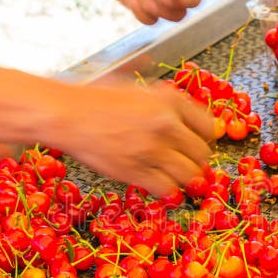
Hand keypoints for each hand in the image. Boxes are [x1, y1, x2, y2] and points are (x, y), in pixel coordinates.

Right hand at [51, 82, 213, 196]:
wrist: (67, 115)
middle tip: (184, 161)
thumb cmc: (96, 99)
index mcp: (169, 100)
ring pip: (189, 175)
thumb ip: (165, 101)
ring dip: (184, 178)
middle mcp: (166, 125)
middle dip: (196, 160)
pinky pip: (167, 189)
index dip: (205, 137)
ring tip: (174, 174)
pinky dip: (166, 190)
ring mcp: (152, 150)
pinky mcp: (136, 172)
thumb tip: (187, 113)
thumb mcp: (137, 88)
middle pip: (202, 153)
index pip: (209, 126)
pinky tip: (158, 182)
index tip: (197, 142)